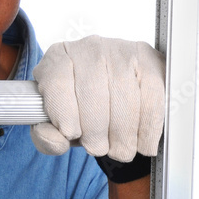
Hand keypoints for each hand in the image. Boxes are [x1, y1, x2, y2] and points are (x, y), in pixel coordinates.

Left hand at [30, 36, 164, 160]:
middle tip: (99, 148)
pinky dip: (148, 128)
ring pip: (125, 98)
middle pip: (94, 94)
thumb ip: (47, 136)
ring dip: (124, 135)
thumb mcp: (54, 123)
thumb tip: (57, 141)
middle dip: (97, 132)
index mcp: (58, 59)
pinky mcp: (149, 60)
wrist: (109, 91)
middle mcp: (89, 49)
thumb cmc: (78, 108)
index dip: (65, 116)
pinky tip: (142, 143)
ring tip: (120, 149)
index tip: (72, 134)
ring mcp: (121, 51)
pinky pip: (152, 98)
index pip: (57, 84)